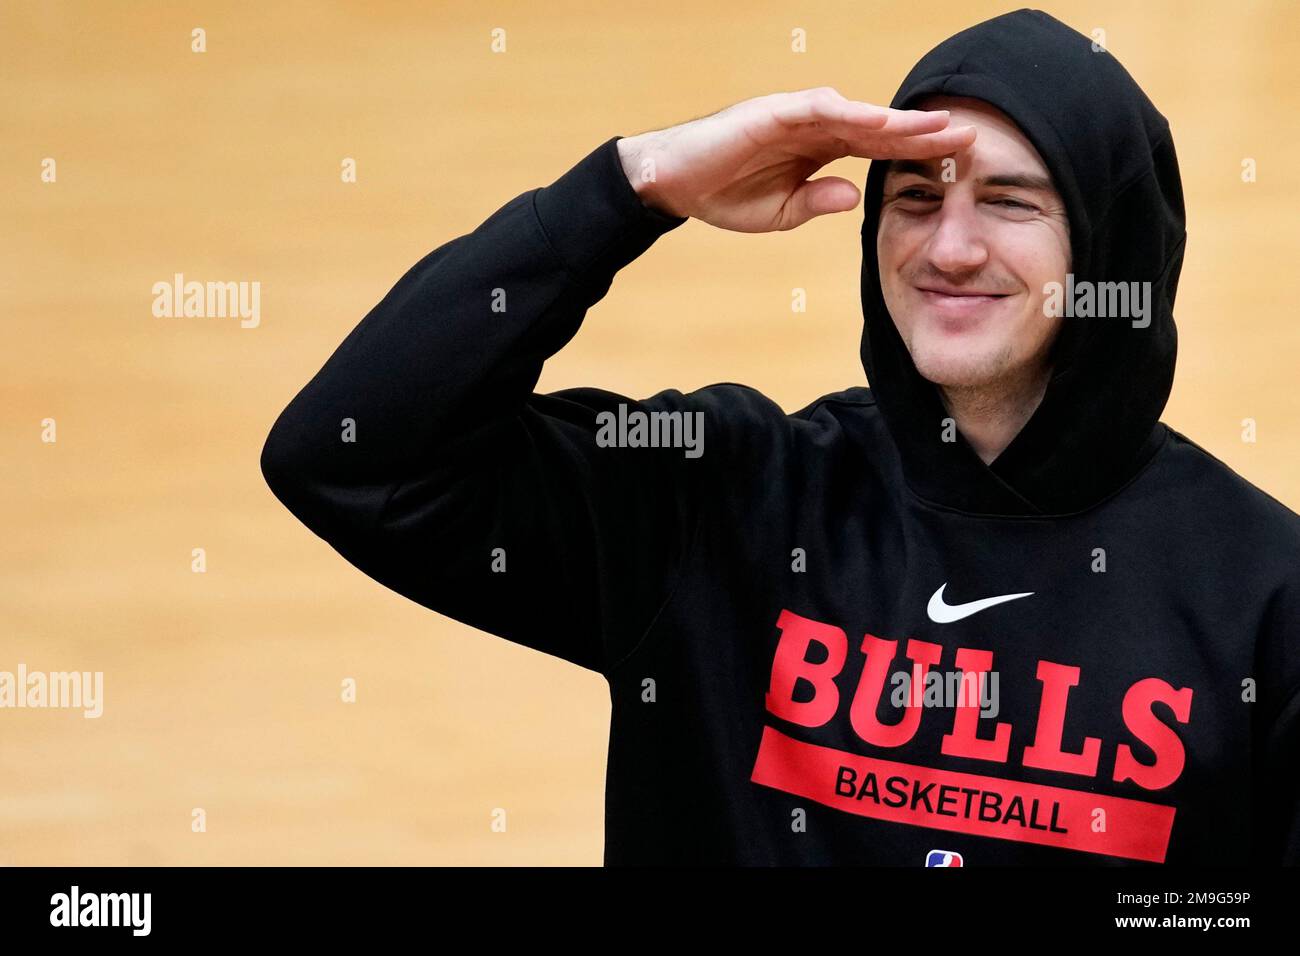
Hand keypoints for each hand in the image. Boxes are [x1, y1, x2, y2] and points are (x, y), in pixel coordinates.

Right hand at [616, 86, 976, 232]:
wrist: (674, 183)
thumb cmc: (723, 193)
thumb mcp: (780, 212)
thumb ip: (819, 202)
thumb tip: (856, 197)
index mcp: (821, 150)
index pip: (879, 148)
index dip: (917, 152)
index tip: (958, 159)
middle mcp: (816, 127)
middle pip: (880, 127)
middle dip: (923, 131)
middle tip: (970, 135)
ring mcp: (796, 115)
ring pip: (858, 114)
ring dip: (897, 120)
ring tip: (936, 127)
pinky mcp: (773, 111)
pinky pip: (818, 109)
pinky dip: (850, 113)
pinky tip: (879, 121)